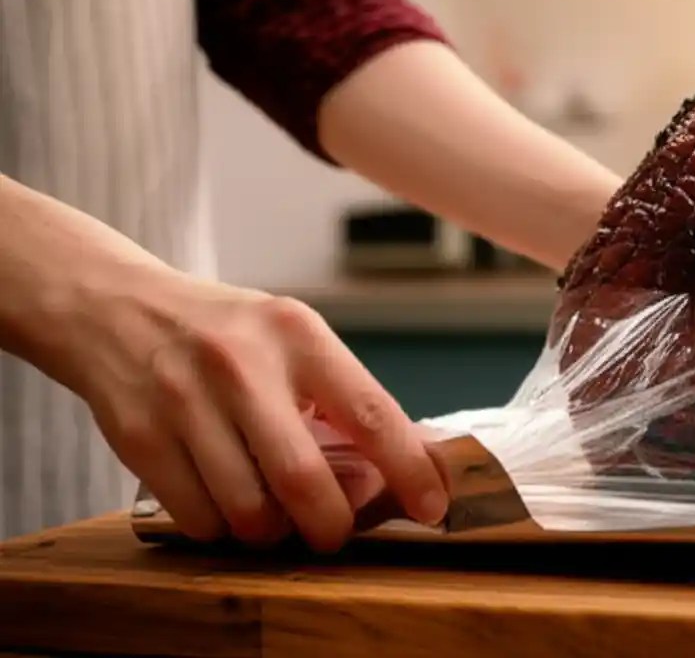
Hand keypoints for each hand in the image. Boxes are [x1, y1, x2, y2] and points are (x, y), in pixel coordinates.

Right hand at [57, 267, 447, 550]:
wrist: (116, 309)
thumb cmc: (225, 333)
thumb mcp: (290, 337)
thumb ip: (339, 394)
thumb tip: (405, 464)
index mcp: (297, 336)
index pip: (370, 413)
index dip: (409, 469)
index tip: (433, 506)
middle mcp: (243, 366)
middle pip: (304, 479)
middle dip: (330, 525)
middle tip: (333, 533)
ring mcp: (186, 401)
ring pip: (248, 510)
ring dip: (272, 532)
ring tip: (275, 517)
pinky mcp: (141, 437)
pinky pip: (199, 517)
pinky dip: (222, 529)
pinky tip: (226, 506)